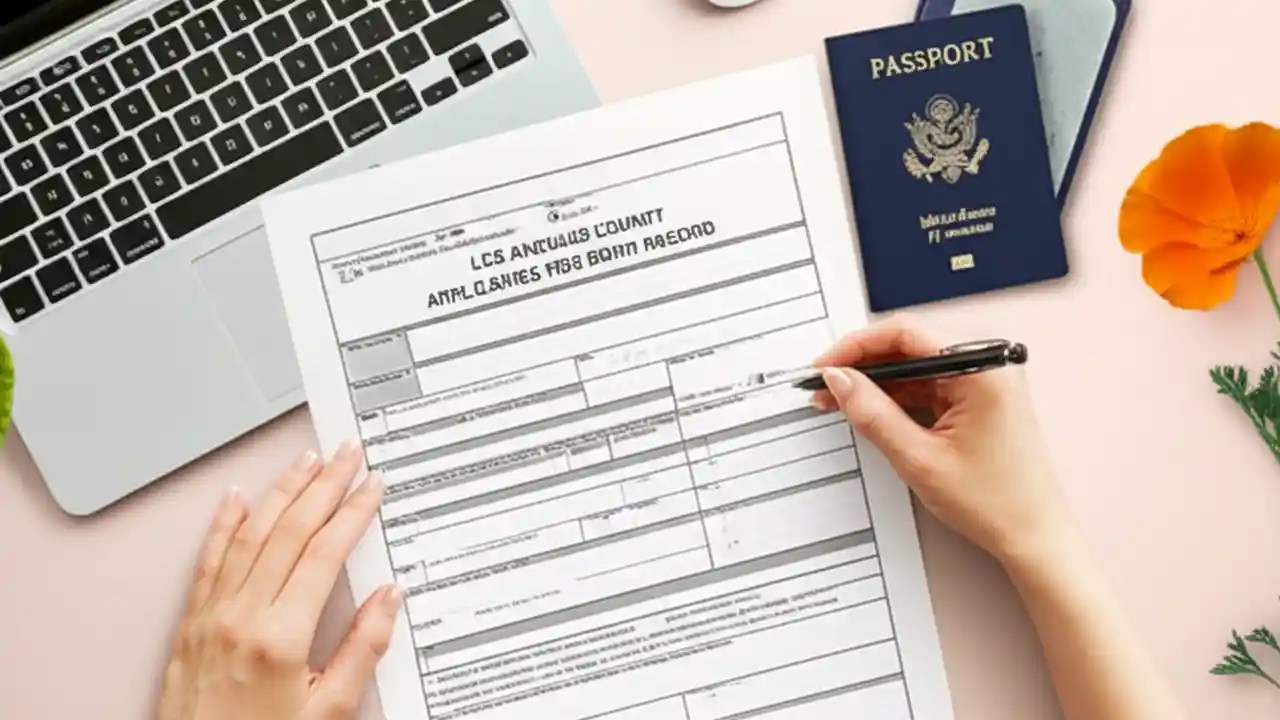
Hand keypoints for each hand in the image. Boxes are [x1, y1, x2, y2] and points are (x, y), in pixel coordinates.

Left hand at [158, 443, 400, 719]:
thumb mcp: (327, 713)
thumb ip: (362, 651)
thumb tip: (388, 600)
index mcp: (280, 636)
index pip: (324, 554)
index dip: (352, 513)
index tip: (371, 488)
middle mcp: (240, 616)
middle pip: (288, 531)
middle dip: (323, 485)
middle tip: (345, 455)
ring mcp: (210, 616)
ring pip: (249, 534)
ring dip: (282, 491)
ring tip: (305, 462)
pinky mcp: (189, 624)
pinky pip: (209, 559)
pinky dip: (224, 523)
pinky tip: (238, 498)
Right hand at [812, 316, 1069, 564]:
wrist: (1033, 535)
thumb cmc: (995, 502)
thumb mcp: (918, 458)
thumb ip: (872, 413)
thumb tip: (839, 381)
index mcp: (982, 370)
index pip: (906, 334)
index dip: (857, 345)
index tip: (826, 365)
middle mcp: (987, 366)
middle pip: (909, 346)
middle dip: (863, 365)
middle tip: (825, 385)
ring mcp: (984, 382)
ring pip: (916, 367)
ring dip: (877, 382)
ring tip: (839, 401)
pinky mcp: (978, 400)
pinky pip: (929, 386)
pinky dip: (898, 396)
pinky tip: (870, 409)